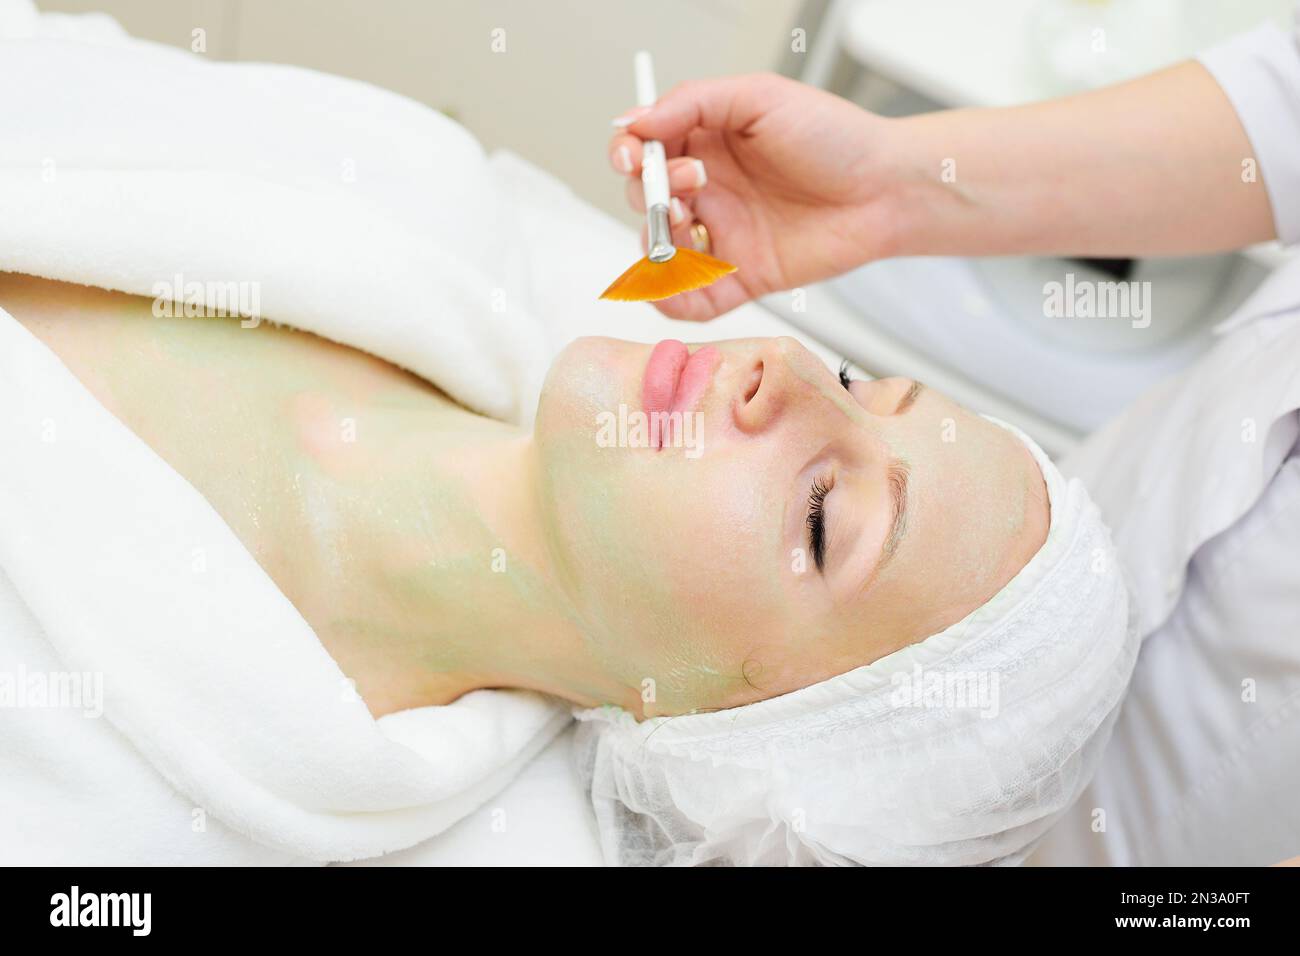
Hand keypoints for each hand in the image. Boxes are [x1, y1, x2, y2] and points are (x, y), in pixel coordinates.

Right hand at [609, 72, 899, 319]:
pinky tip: (680, 280)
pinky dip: (671, 299)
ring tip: (688, 219)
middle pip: (641, 200)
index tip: (634, 156)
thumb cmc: (833, 137)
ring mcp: (721, 237)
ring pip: (657, 251)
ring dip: (656, 239)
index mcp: (705, 143)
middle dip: (648, 192)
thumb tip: (634, 122)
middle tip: (691, 181)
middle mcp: (707, 191)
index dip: (627, 154)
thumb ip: (692, 102)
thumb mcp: (758, 97)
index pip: (642, 150)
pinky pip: (689, 301)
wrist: (885, 189)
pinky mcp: (739, 279)